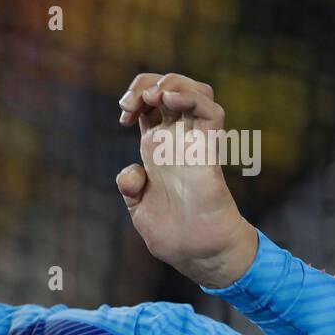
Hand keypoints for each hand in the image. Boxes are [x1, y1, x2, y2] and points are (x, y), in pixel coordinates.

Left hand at [115, 72, 257, 287]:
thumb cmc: (172, 233)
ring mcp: (194, 142)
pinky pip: (210, 111)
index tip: (123, 116)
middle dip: (147, 83)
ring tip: (154, 95)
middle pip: (170, 88)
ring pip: (196, 91)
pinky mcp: (209, 149)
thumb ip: (131, 187)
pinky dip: (192, 96)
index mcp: (157, 148)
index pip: (150, 104)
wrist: (196, 252)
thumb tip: (131, 173)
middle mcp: (177, 140)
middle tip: (131, 103)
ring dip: (173, 82)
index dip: (136, 97)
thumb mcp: (140, 208)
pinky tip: (170, 98)